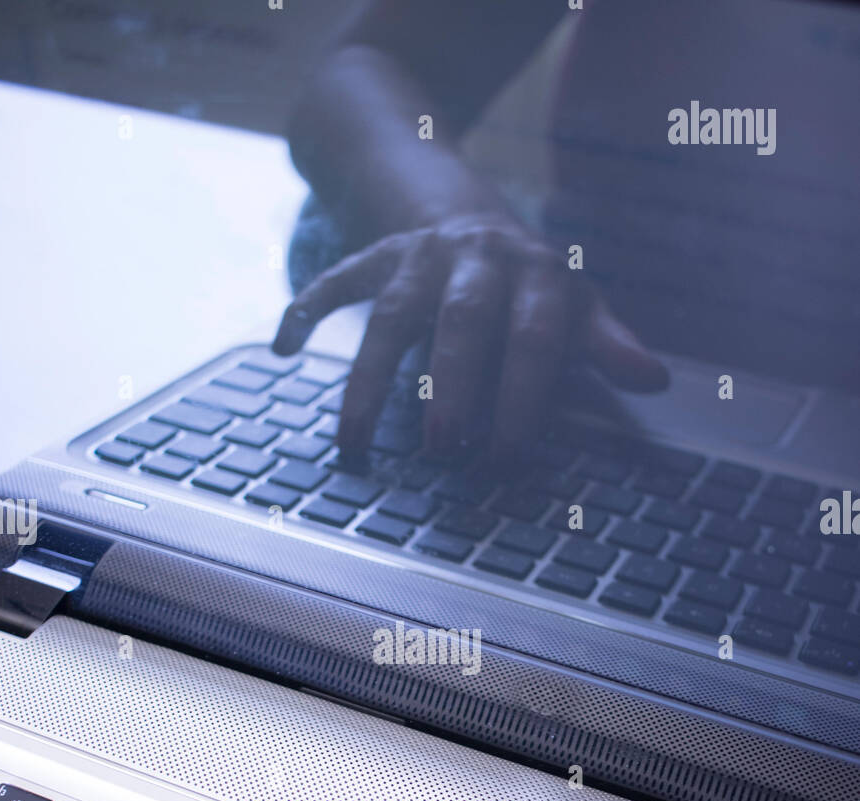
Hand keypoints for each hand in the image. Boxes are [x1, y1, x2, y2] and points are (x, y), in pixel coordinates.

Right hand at [273, 211, 667, 468]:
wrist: (462, 209)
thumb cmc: (528, 284)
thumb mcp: (575, 305)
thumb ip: (605, 344)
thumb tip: (655, 381)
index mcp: (536, 272)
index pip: (534, 336)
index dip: (524, 395)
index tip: (509, 456)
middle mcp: (477, 257)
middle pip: (462, 323)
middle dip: (452, 386)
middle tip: (445, 449)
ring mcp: (418, 256)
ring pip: (389, 315)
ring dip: (370, 380)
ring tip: (354, 445)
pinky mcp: (373, 257)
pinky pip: (334, 282)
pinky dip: (304, 310)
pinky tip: (280, 347)